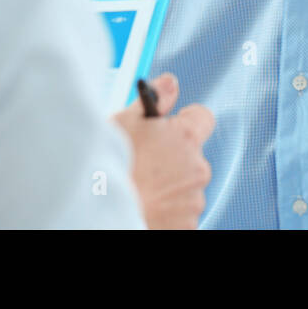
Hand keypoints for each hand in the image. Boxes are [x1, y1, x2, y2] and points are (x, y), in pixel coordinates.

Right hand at [112, 73, 214, 228]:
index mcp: (185, 137)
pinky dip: (166, 208)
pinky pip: (180, 211)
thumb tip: (170, 83)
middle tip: (144, 161)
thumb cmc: (112, 169)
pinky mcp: (188, 225)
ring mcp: (194, 199)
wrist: (105, 215)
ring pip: (185, 184)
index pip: (203, 117)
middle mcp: (197, 167)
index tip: (168, 127)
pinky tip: (145, 203)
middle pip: (191, 154)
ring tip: (140, 186)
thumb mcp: (126, 122)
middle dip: (172, 156)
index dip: (185, 120)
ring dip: (169, 184)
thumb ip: (154, 100)